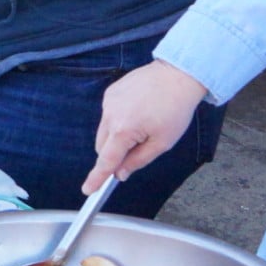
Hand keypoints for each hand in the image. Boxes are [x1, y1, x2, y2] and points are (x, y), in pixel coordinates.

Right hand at [84, 59, 209, 194]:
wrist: (177, 75)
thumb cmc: (175, 108)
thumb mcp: (162, 142)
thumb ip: (139, 160)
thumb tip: (121, 173)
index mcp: (123, 130)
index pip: (106, 160)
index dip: (97, 178)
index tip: (88, 189)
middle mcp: (110, 115)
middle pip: (103, 146)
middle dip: (115, 154)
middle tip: (138, 148)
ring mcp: (109, 102)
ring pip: (105, 131)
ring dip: (117, 135)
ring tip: (143, 123)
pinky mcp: (110, 92)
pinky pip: (109, 114)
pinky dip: (119, 119)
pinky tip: (138, 111)